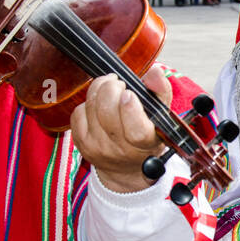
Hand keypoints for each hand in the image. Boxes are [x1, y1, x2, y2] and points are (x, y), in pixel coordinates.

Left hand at [71, 69, 170, 193]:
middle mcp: (120, 149)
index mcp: (146, 144)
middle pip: (107, 111)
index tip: (129, 93)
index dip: (130, 109)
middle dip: (111, 88)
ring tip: (109, 88)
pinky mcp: (81, 143)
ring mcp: (98, 147)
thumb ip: (161, 92)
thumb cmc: (147, 137)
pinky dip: (87, 103)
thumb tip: (155, 71)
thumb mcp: (162, 118)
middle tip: (118, 83)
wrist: (126, 169)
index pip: (136, 131)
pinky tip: (98, 104)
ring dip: (99, 89)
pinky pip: (78, 112)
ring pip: (91, 107)